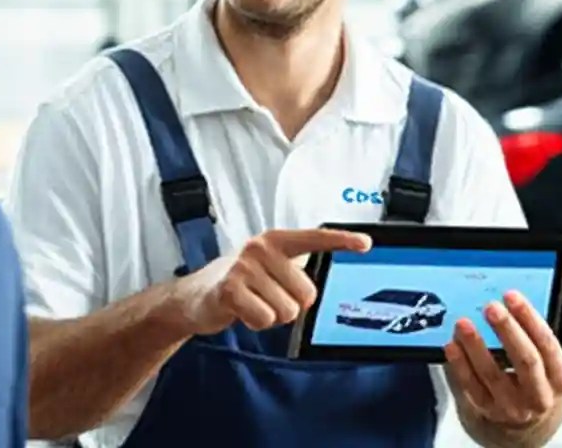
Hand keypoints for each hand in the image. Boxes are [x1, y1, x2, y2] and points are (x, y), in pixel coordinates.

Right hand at [173, 228, 371, 334]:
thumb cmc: (239, 282)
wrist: (195, 296)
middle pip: (306, 293)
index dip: (342, 241)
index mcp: (275, 240)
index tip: (366, 244)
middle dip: (291, 305)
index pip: (315, 238)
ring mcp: (244, 268)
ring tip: (253, 304)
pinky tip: (243, 312)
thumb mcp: (267, 267)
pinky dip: (256, 323)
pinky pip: (264, 319)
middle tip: (268, 298)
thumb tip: (319, 286)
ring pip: (286, 311)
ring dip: (272, 316)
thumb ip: (293, 270)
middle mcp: (261, 248)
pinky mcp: (230, 289)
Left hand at [443, 290, 561, 428]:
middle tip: (491, 307)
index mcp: (559, 379)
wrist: (524, 424)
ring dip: (476, 345)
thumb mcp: (546, 365)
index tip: (512, 296)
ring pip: (492, 374)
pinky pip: (470, 386)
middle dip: (507, 330)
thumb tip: (504, 303)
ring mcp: (512, 406)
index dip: (530, 319)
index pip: (548, 345)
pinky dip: (459, 364)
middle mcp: (539, 396)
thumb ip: (532, 337)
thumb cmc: (534, 382)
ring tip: (463, 323)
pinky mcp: (486, 410)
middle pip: (525, 361)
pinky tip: (452, 345)